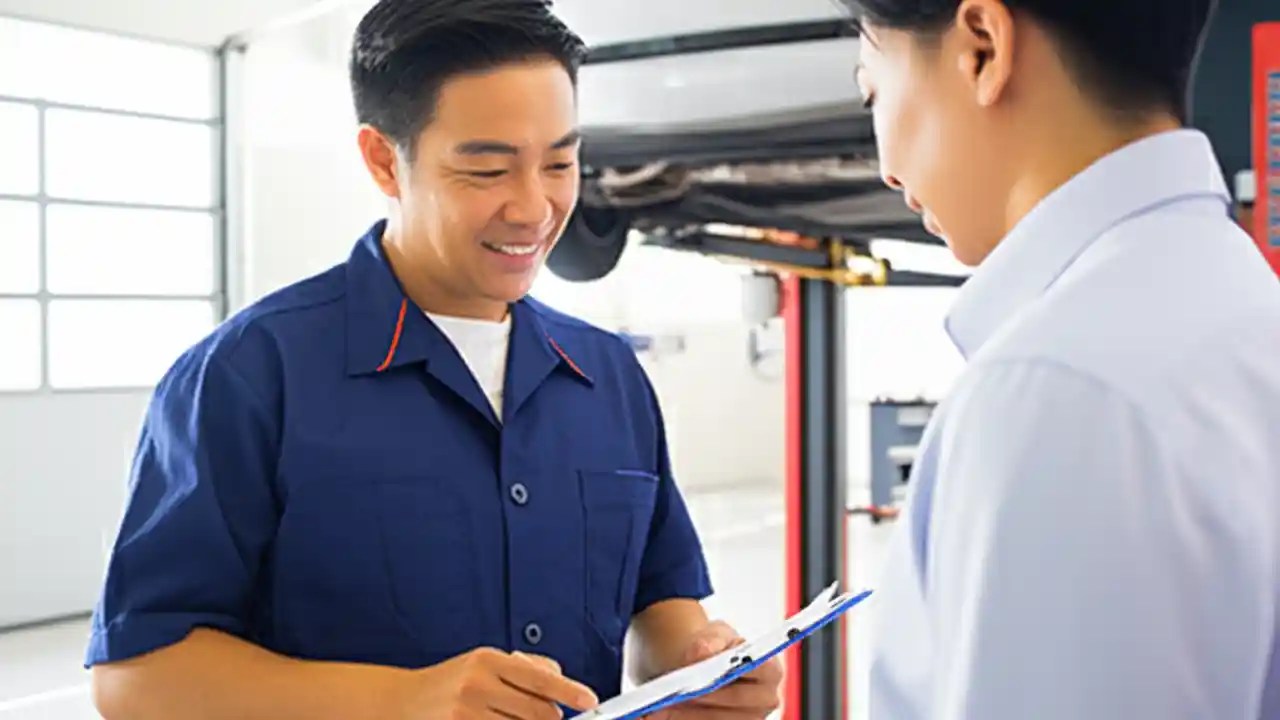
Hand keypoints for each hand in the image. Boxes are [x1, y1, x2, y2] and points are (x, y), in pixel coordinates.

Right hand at [395, 647, 598, 719]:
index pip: (541, 679)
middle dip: (551, 719)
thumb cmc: (450, 682)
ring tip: (512, 718)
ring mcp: (465, 714)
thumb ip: (525, 667)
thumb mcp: (484, 662)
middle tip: (548, 717)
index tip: (589, 700)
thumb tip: (561, 678)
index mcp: (487, 661)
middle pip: (539, 713)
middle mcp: (477, 686)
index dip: (570, 692)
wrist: (402, 701)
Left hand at [649, 621, 782, 718]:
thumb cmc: (718, 648)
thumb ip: (710, 640)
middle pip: (734, 705)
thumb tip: (700, 653)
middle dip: (701, 701)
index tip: (696, 681)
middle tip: (671, 698)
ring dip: (688, 717)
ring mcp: (751, 718)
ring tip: (660, 711)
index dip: (727, 677)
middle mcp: (766, 698)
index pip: (755, 673)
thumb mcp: (716, 634)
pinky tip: (663, 716)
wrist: (708, 665)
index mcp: (770, 669)